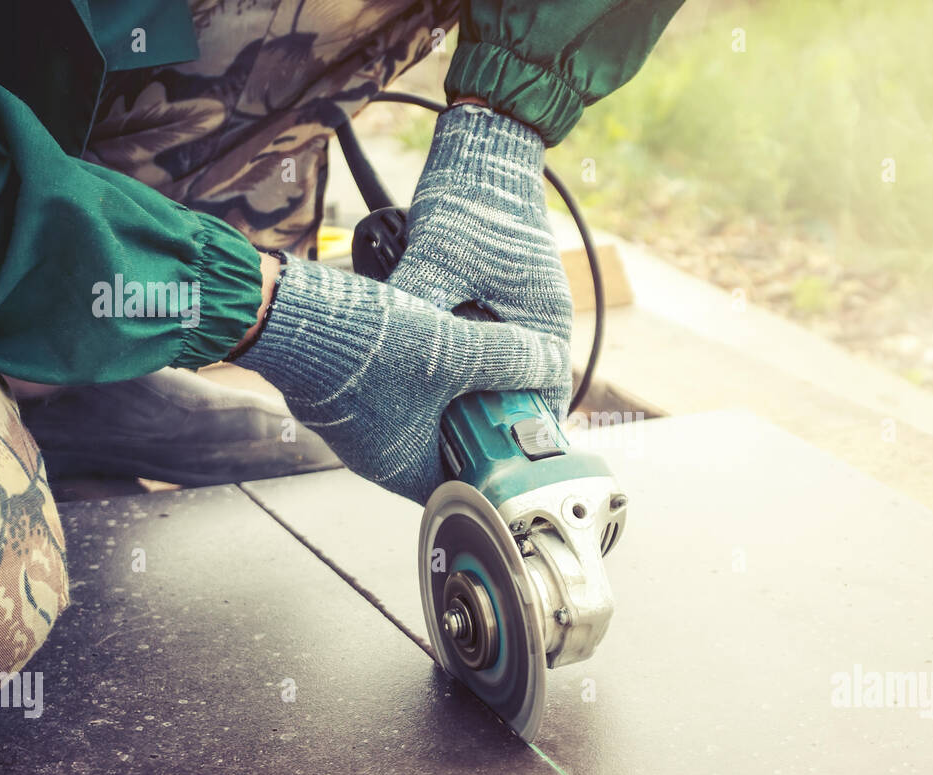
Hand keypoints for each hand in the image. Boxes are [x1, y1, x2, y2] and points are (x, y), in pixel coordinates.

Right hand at [235, 255, 567, 503]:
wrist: (287, 314)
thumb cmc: (362, 349)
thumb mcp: (456, 351)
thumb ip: (509, 359)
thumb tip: (549, 361)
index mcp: (400, 468)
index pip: (462, 489)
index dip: (497, 469)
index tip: (523, 447)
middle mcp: (373, 455)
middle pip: (443, 453)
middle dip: (477, 428)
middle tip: (510, 403)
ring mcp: (354, 425)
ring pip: (417, 421)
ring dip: (448, 399)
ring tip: (480, 370)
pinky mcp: (342, 394)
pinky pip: (392, 397)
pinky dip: (419, 381)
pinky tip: (436, 349)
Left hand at [388, 104, 573, 418]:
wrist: (483, 151)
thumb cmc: (472, 203)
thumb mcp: (436, 265)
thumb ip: (421, 313)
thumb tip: (387, 362)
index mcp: (545, 327)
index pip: (538, 404)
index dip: (508, 439)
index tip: (478, 466)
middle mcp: (540, 328)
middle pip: (512, 396)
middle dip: (476, 420)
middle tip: (436, 446)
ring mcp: (519, 316)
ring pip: (493, 376)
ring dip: (463, 394)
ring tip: (421, 416)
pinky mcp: (498, 304)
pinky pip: (481, 351)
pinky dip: (456, 366)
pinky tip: (419, 372)